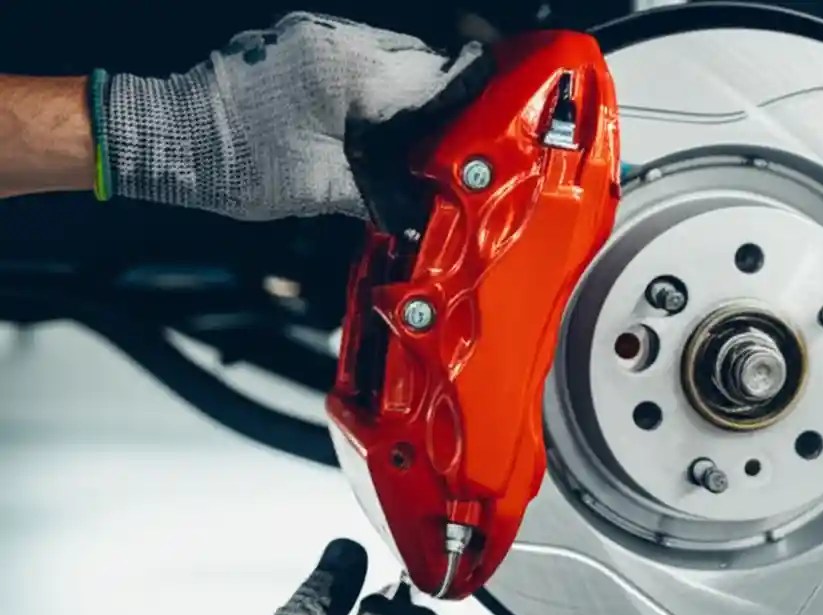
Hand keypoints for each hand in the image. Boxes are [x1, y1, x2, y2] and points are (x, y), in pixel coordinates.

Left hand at [101, 12, 488, 220]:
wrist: (166, 139)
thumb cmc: (233, 163)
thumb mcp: (319, 189)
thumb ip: (379, 189)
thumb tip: (419, 201)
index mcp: (344, 69)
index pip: (430, 76)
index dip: (463, 100)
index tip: (486, 115)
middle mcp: (331, 39)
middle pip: (415, 58)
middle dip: (435, 96)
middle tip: (447, 139)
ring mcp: (311, 35)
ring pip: (387, 53)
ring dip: (404, 87)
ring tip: (411, 133)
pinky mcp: (296, 42)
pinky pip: (356, 54)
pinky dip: (374, 82)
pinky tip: (372, 118)